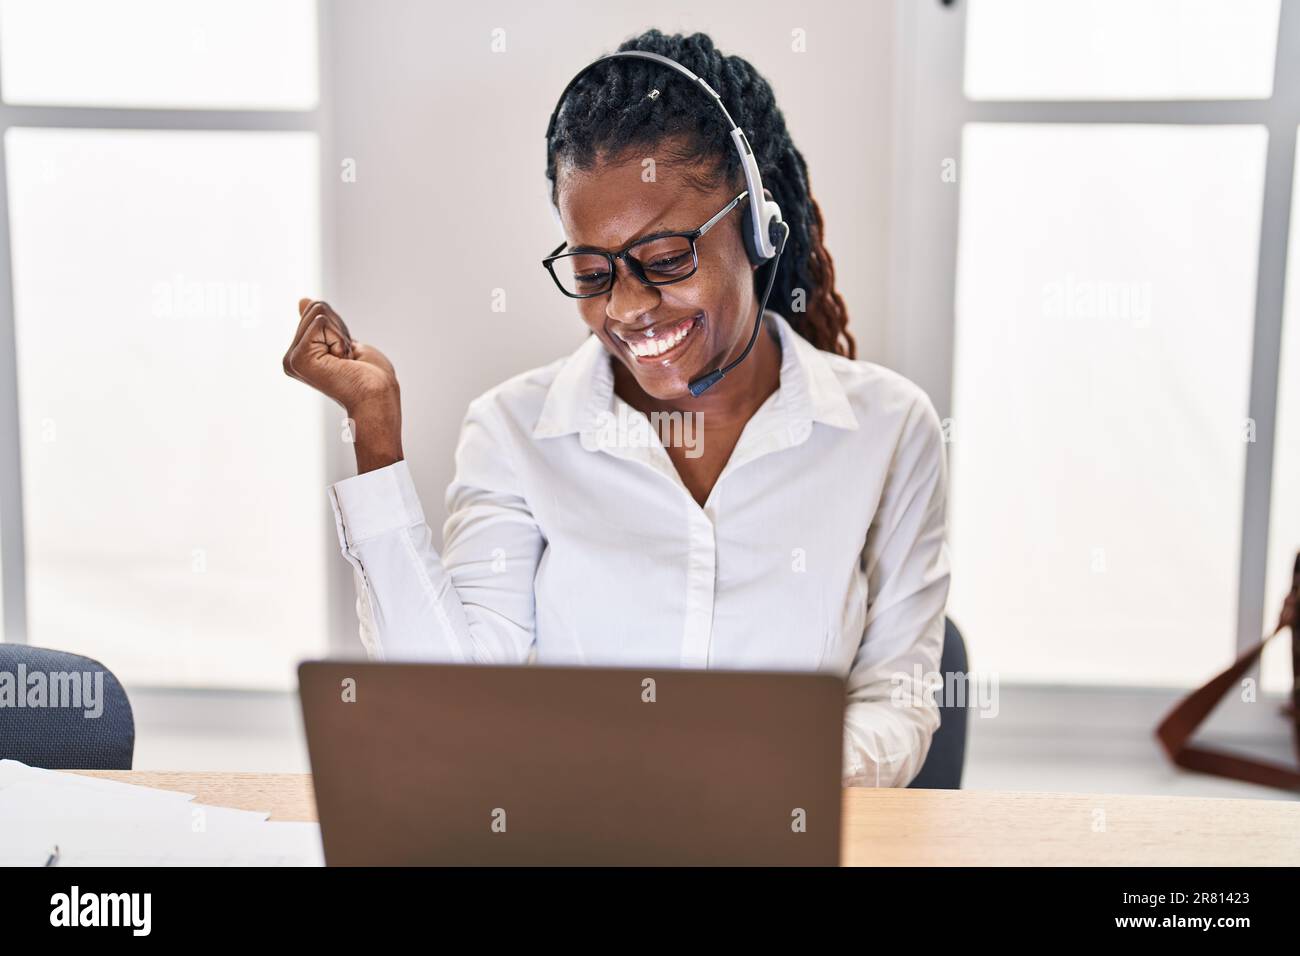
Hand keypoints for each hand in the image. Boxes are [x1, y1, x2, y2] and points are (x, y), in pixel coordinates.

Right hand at [283, 298, 403, 472]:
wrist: (377, 397)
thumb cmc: (371, 377)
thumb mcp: (344, 341)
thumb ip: (321, 325)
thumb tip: (303, 301)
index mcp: (300, 355)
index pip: (315, 312)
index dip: (340, 329)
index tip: (346, 357)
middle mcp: (291, 359)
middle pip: (314, 308)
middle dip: (339, 329)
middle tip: (347, 359)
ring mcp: (292, 359)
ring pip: (317, 312)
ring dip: (341, 335)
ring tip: (344, 361)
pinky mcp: (298, 358)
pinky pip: (321, 322)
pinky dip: (340, 338)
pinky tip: (342, 361)